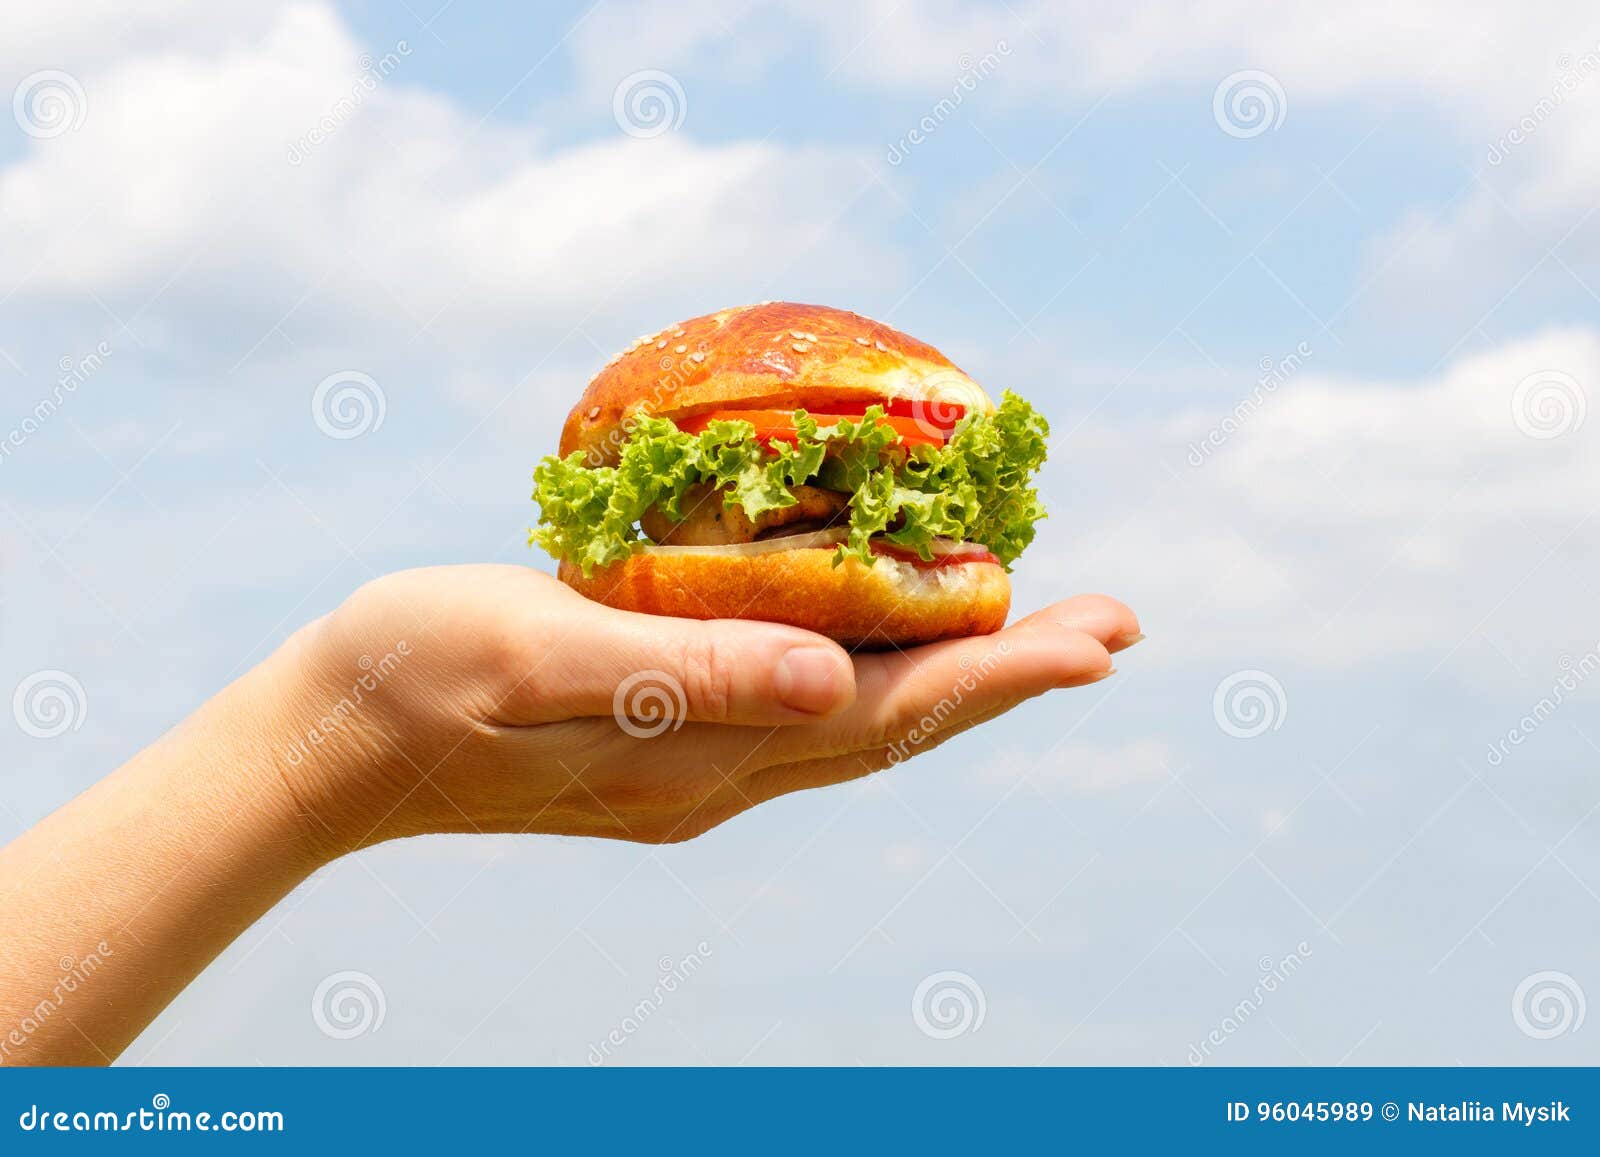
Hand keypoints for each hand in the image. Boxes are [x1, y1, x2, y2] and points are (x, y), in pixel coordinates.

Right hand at [277, 565, 1141, 853]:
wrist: (329, 745)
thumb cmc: (413, 675)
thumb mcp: (541, 656)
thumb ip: (686, 672)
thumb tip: (833, 681)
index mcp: (698, 756)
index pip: (885, 714)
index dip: (997, 674)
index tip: (1099, 638)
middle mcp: (718, 775)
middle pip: (898, 722)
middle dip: (1010, 672)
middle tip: (1114, 624)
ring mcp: (693, 765)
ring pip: (861, 720)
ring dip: (958, 674)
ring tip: (1041, 627)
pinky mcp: (663, 739)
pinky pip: (804, 703)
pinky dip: (878, 669)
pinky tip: (894, 636)